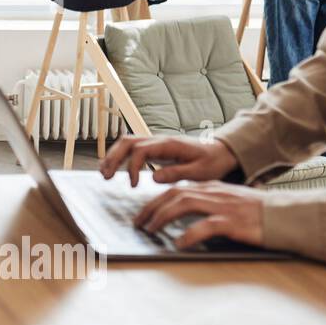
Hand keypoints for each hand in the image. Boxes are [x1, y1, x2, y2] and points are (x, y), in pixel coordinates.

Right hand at [99, 135, 239, 186]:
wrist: (221, 152)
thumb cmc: (212, 162)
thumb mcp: (200, 172)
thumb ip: (177, 173)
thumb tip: (154, 178)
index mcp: (169, 144)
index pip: (140, 150)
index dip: (132, 167)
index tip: (133, 185)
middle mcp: (159, 140)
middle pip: (127, 142)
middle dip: (113, 158)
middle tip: (106, 176)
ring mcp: (156, 142)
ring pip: (127, 143)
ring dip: (113, 156)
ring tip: (105, 173)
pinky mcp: (155, 148)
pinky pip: (132, 147)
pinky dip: (120, 156)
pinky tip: (115, 169)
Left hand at [132, 181, 264, 249]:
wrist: (287, 215)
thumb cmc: (258, 213)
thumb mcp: (229, 201)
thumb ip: (208, 203)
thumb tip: (184, 215)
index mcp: (212, 187)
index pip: (176, 190)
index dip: (155, 202)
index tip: (143, 215)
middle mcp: (214, 193)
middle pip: (174, 195)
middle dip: (152, 209)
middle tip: (139, 224)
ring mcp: (223, 206)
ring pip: (184, 205)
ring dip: (163, 217)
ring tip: (151, 230)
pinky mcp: (234, 222)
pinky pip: (206, 226)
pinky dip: (189, 235)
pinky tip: (179, 244)